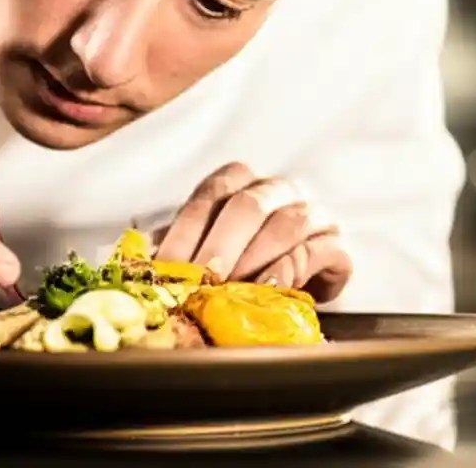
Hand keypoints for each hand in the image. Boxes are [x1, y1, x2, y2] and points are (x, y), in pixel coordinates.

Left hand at [154, 162, 350, 302]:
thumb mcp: (199, 252)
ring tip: (231, 288)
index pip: (211, 194)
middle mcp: (277, 191)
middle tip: (203, 278)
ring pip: (287, 223)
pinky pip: (320, 251)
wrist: (286, 290)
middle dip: (221, 245)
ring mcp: (311, 214)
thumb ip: (176, 250)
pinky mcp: (335, 246)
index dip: (187, 230)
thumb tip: (140, 265)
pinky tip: (268, 291)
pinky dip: (291, 272)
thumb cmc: (238, 265)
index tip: (169, 266)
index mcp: (240, 183)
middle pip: (249, 204)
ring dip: (255, 259)